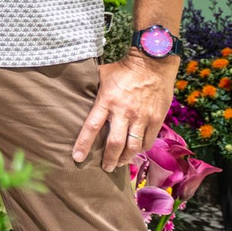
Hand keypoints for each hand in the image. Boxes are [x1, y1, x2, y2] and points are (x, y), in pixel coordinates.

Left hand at [72, 53, 177, 172]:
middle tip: (105, 168)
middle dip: (108, 159)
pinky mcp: (155, 119)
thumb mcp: (102, 75)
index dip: (83, 144)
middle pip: (114, 143)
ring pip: (132, 147)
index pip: (91, 127)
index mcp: (106, 100)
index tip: (77, 158)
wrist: (152, 62)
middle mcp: (123, 111)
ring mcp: (141, 117)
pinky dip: (140, 150)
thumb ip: (92, 88)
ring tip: (119, 163)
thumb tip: (75, 93)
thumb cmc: (124, 68)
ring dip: (125, 159)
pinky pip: (147, 141)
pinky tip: (135, 152)